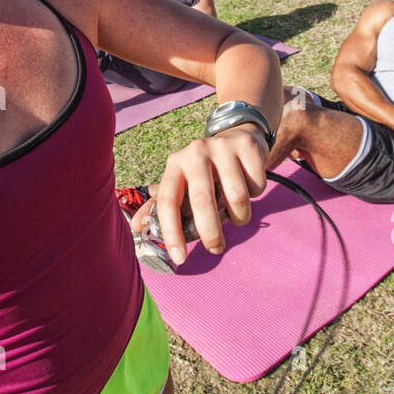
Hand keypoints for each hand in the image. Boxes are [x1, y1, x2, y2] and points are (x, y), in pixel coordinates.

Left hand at [136, 126, 268, 264]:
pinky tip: (248, 184)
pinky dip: (256, 195)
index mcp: (175, 164)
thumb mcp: (181, 181)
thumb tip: (137, 227)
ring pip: (237, 197)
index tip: (179, 258)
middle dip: (210, 233)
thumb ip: (160, 205)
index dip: (172, 232)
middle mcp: (195, 152)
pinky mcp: (247, 146)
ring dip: (240, 216)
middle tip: (216, 248)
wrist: (236, 135)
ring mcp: (223, 147)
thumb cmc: (204, 169)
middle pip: (203, 201)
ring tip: (237, 212)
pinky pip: (256, 186)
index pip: (168, 201)